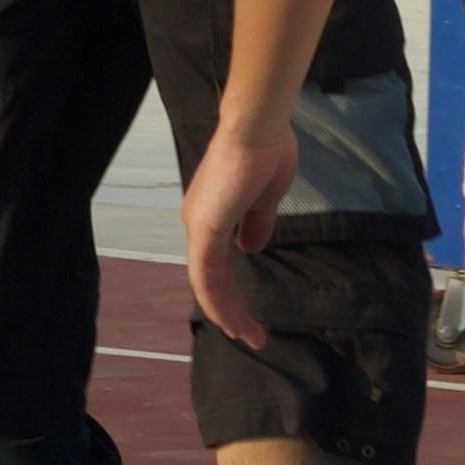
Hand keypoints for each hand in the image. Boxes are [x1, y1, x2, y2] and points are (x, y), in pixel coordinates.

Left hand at [181, 112, 297, 349]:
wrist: (257, 127)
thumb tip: (251, 248)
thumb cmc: (266, 152)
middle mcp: (197, 222)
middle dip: (230, 311)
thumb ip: (256, 224)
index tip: (249, 315)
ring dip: (227, 313)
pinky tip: (232, 320)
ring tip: (248, 336)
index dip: (231, 293)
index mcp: (211, 215)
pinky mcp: (205, 227)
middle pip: (209, 280)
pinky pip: (207, 274)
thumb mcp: (265, 198)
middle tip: (250, 336)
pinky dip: (218, 300)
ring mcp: (199, 225)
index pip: (216, 265)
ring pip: (207, 283)